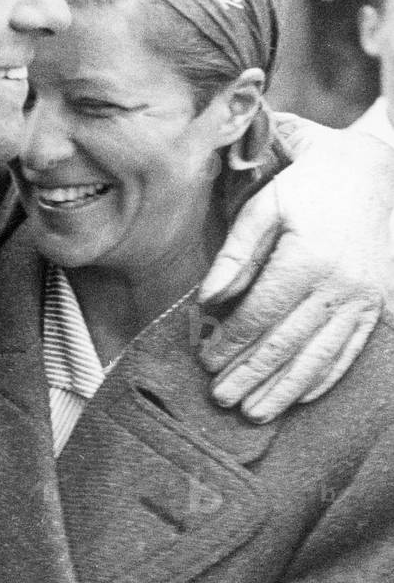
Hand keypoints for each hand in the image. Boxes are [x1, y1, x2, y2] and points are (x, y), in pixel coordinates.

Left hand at [198, 115, 393, 422]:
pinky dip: (323, 377)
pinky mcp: (378, 304)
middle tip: (221, 400)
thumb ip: (236, 254)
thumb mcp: (266, 204)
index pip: (261, 315)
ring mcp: (365, 298)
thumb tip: (208, 300)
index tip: (206, 361)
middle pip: (287, 343)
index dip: (232, 342)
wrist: (376, 169)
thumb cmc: (310, 182)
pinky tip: (299, 396)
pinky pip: (350, 350)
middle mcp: (341, 285)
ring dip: (284, 389)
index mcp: (309, 259)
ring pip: (319, 356)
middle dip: (251, 376)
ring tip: (254, 413)